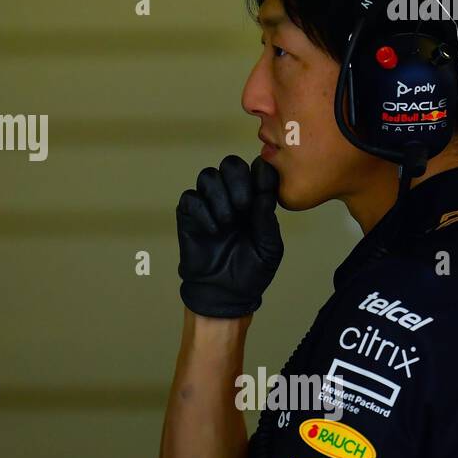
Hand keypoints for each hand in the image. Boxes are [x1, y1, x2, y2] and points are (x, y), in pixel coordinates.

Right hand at [176, 155, 283, 317]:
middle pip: (230, 164)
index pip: (257, 169)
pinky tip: (214, 231)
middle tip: (243, 206)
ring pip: (208, 176)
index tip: (264, 188)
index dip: (261, 173)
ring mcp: (208, 204)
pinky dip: (203, 211)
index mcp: (255, 199)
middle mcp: (231, 196)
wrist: (224, 293)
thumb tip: (264, 194)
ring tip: (228, 222)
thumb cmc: (250, 272)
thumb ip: (267, 220)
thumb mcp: (269, 248)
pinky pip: (191, 197)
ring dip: (220, 196)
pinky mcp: (188, 214)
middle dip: (238, 180)